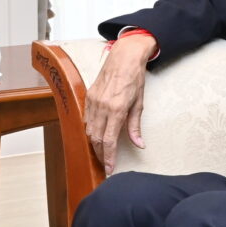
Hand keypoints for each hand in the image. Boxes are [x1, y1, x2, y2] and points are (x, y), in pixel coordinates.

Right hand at [85, 35, 152, 169]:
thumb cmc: (134, 78)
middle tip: (106, 164)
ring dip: (94, 144)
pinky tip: (95, 136)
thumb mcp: (139, 103)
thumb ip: (135, 126)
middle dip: (100, 154)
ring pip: (89, 130)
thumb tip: (139, 144)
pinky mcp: (88, 97)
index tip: (110, 169)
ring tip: (101, 153)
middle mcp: (102, 106)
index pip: (109, 140)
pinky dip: (90, 130)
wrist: (123, 57)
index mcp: (116, 109)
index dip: (109, 157)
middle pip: (96, 138)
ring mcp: (93, 101)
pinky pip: (86, 119)